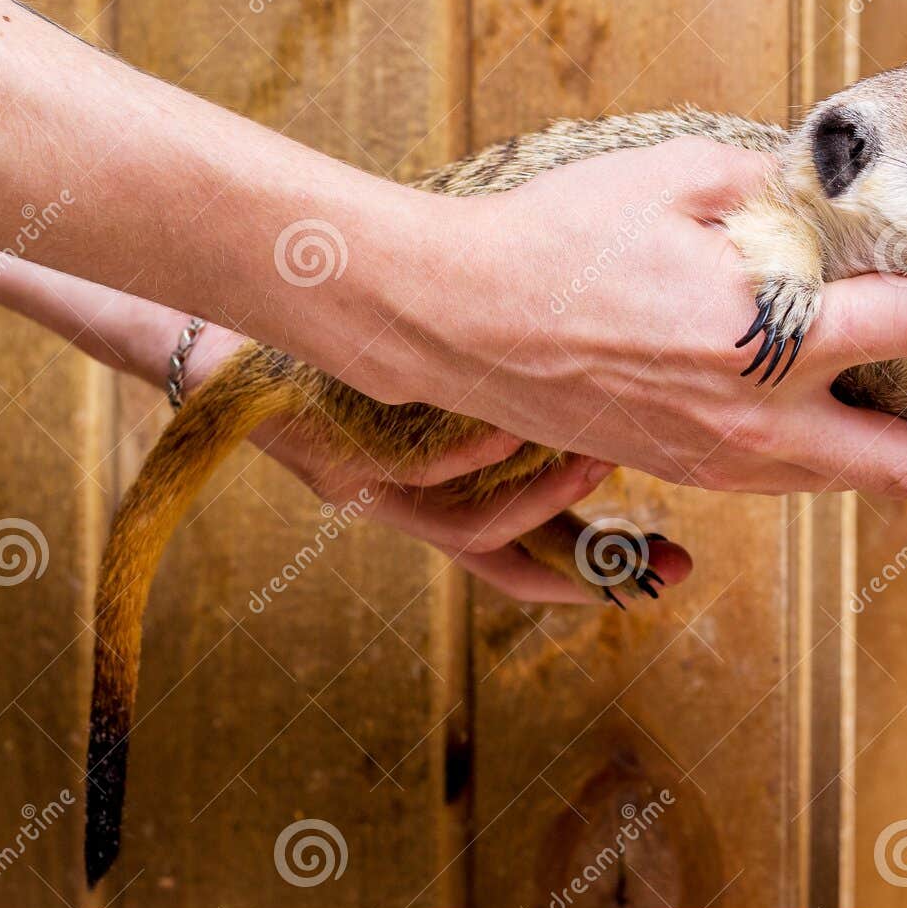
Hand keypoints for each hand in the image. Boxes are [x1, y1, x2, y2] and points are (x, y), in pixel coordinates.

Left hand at [183, 323, 694, 603]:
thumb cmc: (353, 347)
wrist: (233, 338)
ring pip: (478, 530)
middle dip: (597, 570)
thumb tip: (597, 364)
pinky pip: (423, 481)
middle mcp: (424, 514)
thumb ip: (513, 388)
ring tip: (596, 460)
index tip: (673, 568)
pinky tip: (516, 422)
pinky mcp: (343, 476)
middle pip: (521, 565)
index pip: (546, 550)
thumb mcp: (448, 371)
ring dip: (543, 501)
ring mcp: (385, 501)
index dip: (608, 566)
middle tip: (669, 566)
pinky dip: (476, 457)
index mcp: (454, 496)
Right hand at [346, 137, 906, 496]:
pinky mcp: (692, 474)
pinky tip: (829, 390)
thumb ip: (779, 185)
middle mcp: (760, 418)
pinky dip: (835, 444)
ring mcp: (725, 460)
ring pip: (855, 482)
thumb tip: (843, 186)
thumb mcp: (679, 177)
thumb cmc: (559, 239)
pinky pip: (794, 478)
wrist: (461, 320)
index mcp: (768, 335)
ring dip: (901, 435)